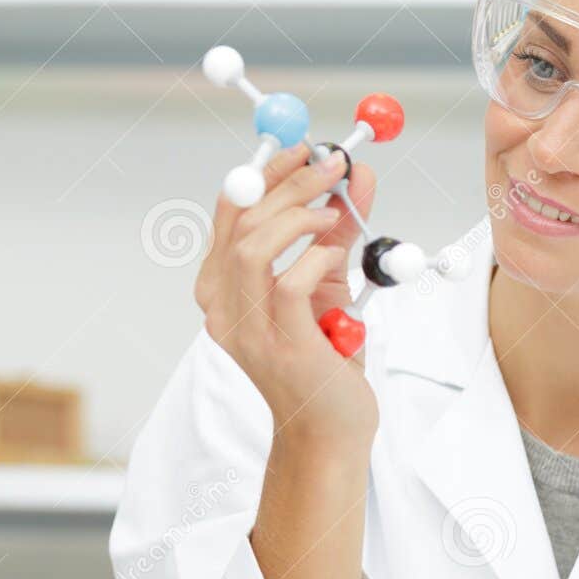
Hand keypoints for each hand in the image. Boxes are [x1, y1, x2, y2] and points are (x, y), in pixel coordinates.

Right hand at [194, 144, 379, 444]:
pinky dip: (315, 259)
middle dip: (289, 182)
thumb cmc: (326, 361)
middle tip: (333, 163)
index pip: (231, 210)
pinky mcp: (279, 346)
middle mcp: (222, 306)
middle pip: (240, 219)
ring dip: (299, 216)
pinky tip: (336, 260)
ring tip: (335, 215)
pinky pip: (289, 285)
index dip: (267, 171)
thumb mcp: (330, 285)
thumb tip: (356, 175)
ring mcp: (245, 329)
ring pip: (252, 246)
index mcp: (222, 287)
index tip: (305, 147)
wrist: (330, 431)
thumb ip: (338, 231)